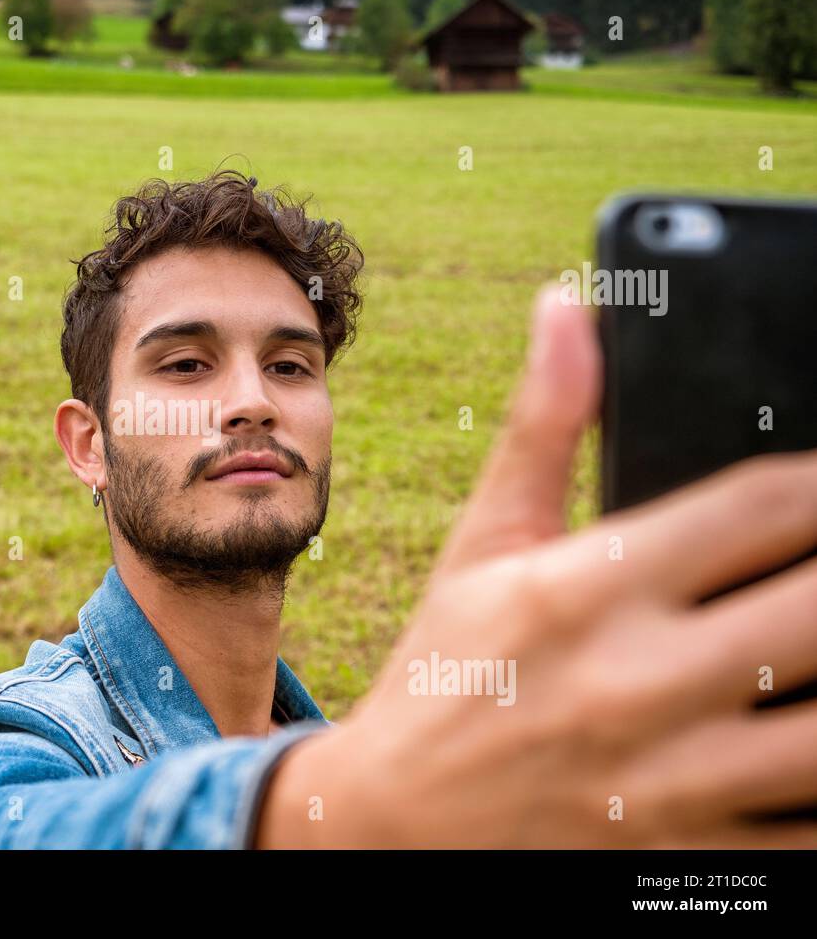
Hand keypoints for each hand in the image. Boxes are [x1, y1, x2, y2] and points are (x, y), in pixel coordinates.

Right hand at [258, 286, 816, 847]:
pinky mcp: (690, 863)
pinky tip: (800, 733)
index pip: (769, 502)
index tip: (816, 489)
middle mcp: (636, 684)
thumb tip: (567, 304)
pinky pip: (814, 831)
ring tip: (810, 645)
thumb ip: (542, 425)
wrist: (394, 825)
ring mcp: (671, 785)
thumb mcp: (483, 545)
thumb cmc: (443, 672)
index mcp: (588, 588)